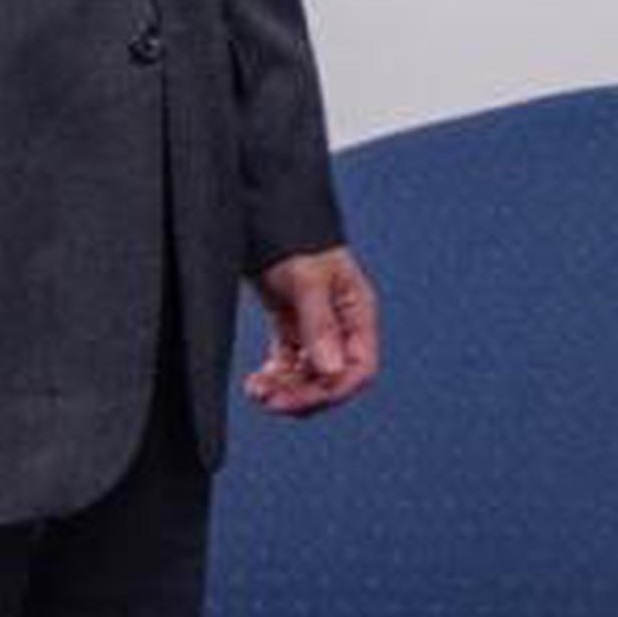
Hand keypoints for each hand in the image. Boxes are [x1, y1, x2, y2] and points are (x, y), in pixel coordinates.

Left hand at [245, 244, 381, 416]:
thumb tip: (330, 370)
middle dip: (303, 395)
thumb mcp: (308, 280)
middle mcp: (341, 325)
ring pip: (309, 377)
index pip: (360, 368)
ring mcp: (317, 328)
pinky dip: (276, 378)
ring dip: (286, 390)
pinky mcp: (292, 327)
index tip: (300, 398)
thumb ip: (320, 325)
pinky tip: (258, 381)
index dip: (333, 390)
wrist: (262, 217)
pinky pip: (290, 366)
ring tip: (258, 391)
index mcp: (357, 312)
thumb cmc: (295, 239)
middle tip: (270, 400)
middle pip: (333, 379)